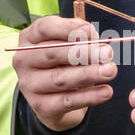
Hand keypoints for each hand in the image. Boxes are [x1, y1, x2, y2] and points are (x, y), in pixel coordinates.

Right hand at [11, 14, 117, 132]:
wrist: (54, 99)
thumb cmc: (64, 63)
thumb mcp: (69, 45)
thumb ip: (80, 38)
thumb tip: (96, 41)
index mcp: (29, 38)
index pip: (45, 28)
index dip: (68, 28)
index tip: (91, 31)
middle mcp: (24, 61)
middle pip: (52, 53)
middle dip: (83, 52)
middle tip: (107, 53)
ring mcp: (29, 85)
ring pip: (60, 79)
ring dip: (89, 74)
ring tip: (110, 71)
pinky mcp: (41, 106)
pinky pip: (67, 101)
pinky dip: (89, 96)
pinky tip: (106, 91)